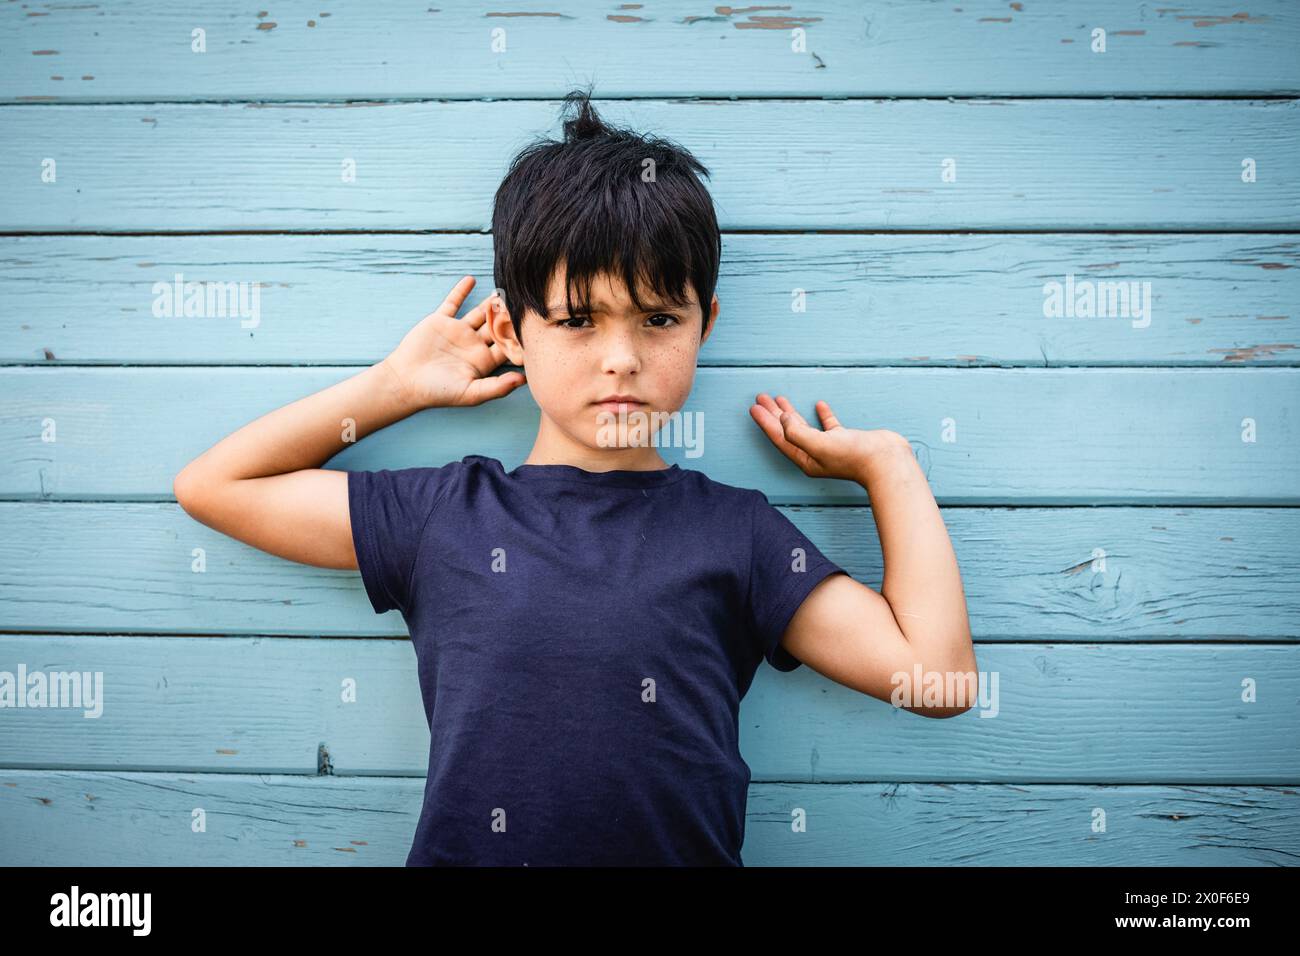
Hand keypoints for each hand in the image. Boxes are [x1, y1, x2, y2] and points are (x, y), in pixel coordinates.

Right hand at [380, 275, 526, 409]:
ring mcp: (458, 331)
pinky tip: (471, 279)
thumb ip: (497, 387)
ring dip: (491, 302)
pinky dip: (461, 291)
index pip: (507, 346)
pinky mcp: (441, 321)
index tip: (535, 325)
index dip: (520, 337)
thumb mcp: (471, 393)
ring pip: (479, 312)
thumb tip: (524, 381)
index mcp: (484, 361)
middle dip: (509, 315)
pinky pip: (453, 302)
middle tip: (525, 300)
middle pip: (497, 326)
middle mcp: (474, 344)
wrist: (406, 382)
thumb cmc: (438, 392)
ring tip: (505, 288)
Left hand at [749, 393, 908, 482]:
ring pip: (803, 426)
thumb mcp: (820, 445)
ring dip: (790, 412)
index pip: (779, 438)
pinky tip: (818, 404)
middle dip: (773, 414)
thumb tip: (783, 417)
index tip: (754, 406)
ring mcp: (829, 447)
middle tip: (761, 397)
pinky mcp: (844, 439)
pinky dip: (822, 414)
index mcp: (805, 459)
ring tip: (779, 398)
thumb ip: (797, 432)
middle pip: (787, 431)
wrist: (886, 462)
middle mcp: (814, 454)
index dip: (765, 422)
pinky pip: (828, 425)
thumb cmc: (854, 457)